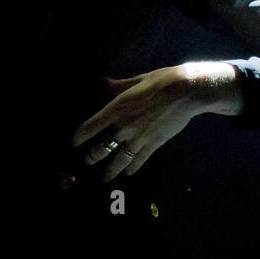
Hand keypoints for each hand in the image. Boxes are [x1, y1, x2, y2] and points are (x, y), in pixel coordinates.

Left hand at [70, 65, 203, 182]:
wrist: (185, 92)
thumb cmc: (161, 81)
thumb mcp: (137, 80)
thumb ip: (119, 85)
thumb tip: (105, 82)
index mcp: (117, 108)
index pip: (90, 127)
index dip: (79, 137)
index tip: (74, 144)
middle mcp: (124, 126)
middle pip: (102, 148)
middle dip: (92, 157)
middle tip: (87, 161)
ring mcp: (139, 137)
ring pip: (119, 159)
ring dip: (111, 170)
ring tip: (105, 178)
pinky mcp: (154, 144)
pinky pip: (139, 160)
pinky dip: (133, 168)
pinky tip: (129, 173)